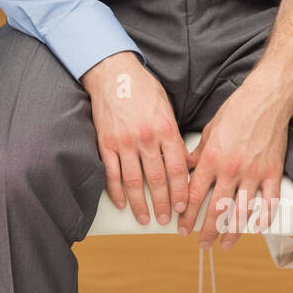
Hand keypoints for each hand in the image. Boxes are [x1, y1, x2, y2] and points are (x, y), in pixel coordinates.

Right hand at [81, 52, 191, 223]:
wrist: (113, 73)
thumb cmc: (143, 89)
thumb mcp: (167, 109)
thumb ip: (175, 137)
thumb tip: (186, 163)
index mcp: (166, 129)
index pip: (178, 168)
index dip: (182, 191)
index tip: (185, 206)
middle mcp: (146, 137)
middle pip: (157, 180)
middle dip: (163, 204)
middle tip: (166, 219)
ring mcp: (124, 142)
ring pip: (133, 181)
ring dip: (140, 204)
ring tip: (144, 218)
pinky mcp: (105, 143)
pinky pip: (111, 173)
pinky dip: (116, 191)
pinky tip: (121, 203)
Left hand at [177, 75, 289, 249]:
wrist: (265, 100)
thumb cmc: (235, 112)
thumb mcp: (208, 132)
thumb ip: (196, 154)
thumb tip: (183, 169)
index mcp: (211, 159)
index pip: (193, 195)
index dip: (186, 215)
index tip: (181, 228)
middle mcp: (230, 169)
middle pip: (216, 209)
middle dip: (207, 230)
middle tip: (201, 244)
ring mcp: (253, 173)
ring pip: (241, 211)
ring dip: (232, 231)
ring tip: (225, 245)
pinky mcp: (273, 172)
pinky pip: (269, 201)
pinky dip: (264, 218)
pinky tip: (257, 229)